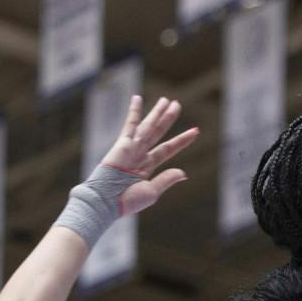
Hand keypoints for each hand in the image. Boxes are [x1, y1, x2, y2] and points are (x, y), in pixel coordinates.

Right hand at [99, 95, 198, 217]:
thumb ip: (167, 179)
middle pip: (158, 132)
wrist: (106, 202)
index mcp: (146, 167)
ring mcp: (131, 148)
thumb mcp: (151, 191)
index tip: (195, 130)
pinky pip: (130, 124)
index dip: (182, 140)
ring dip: (157, 112)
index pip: (168, 149)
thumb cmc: (126, 201)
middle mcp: (139, 155)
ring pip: (148, 126)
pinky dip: (134, 111)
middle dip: (168, 119)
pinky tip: (137, 98)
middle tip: (176, 104)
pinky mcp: (122, 144)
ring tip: (166, 100)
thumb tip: (184, 173)